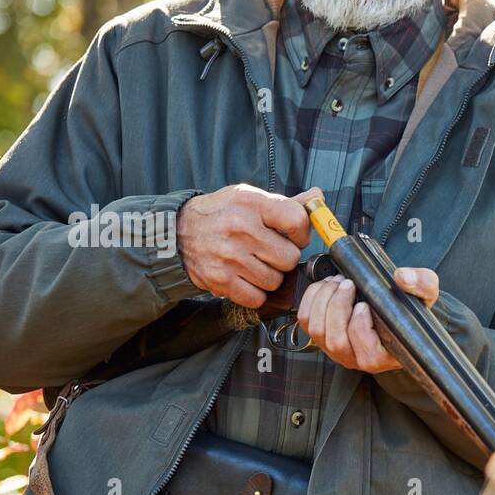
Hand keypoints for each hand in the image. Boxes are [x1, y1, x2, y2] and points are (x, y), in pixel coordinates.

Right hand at [178, 184, 321, 308]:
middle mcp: (240, 228)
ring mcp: (230, 256)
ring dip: (270, 276)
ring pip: (275, 280)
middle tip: (270, 252)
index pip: (297, 220)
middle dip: (284, 258)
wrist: (177, 232)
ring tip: (255, 264)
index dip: (301, 232)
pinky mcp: (221, 280)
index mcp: (251, 203)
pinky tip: (245, 278)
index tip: (292, 235)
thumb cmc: (220, 214)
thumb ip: (285, 203)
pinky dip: (255, 293)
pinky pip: (258, 297)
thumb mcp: (248, 198)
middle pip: (290, 258)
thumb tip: (317, 197)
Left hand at [297, 267, 439, 373]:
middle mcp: (357, 358)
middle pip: (336, 340)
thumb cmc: (410, 309)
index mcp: (384, 357)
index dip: (360, 325)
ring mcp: (336, 349)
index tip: (364, 303)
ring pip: (317, 330)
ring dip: (323, 300)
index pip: (367, 352)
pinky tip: (327, 286)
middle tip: (348, 283)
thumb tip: (402, 277)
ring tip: (339, 282)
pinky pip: (306, 321)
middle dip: (337, 306)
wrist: (395, 310)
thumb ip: (422, 285)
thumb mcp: (426, 295)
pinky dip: (312, 299)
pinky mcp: (321, 336)